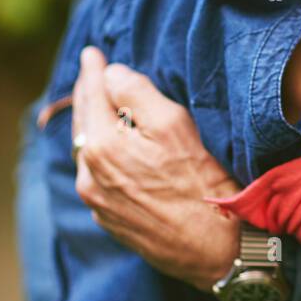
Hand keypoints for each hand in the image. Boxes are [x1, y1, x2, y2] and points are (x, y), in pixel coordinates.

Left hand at [72, 47, 240, 292]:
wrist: (216, 248)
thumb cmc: (202, 183)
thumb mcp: (175, 124)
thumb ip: (137, 93)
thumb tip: (111, 74)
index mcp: (103, 146)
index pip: (91, 94)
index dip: (92, 70)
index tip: (92, 52)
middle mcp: (92, 176)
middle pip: (83, 124)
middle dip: (87, 95)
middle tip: (92, 74)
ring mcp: (99, 202)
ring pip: (87, 153)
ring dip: (91, 127)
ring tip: (98, 108)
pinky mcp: (111, 221)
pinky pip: (97, 179)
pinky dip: (101, 157)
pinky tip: (113, 152)